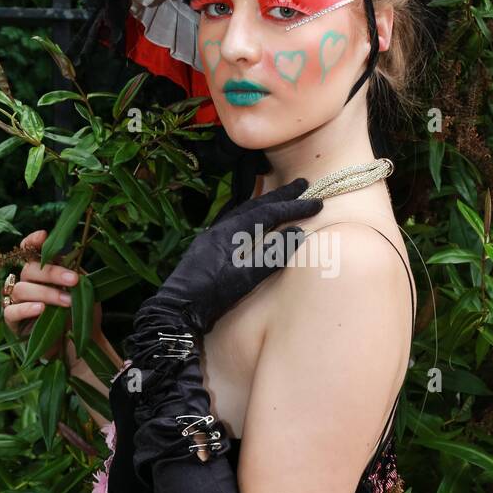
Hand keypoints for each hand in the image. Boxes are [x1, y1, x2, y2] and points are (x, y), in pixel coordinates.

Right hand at [3, 229, 101, 359]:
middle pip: (29, 269)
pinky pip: (11, 311)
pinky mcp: (14, 322)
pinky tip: (41, 309)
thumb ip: (75, 272)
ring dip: (47, 293)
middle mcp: (27, 283)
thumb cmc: (81, 314)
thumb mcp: (84, 290)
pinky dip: (26, 308)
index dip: (32, 242)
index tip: (43, 236)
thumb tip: (70, 260)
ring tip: (67, 302)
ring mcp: (18, 302)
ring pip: (22, 288)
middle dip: (52, 273)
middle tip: (73, 280)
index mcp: (43, 272)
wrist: (82, 345)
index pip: (30, 251)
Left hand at [137, 177, 323, 338]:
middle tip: (302, 184)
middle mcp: (220, 228)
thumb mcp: (245, 277)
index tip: (316, 203)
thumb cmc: (210, 295)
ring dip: (264, 203)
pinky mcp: (207, 248)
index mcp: (230, 232)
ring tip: (280, 196)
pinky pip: (232, 222)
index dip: (293, 208)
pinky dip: (248, 216)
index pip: (267, 213)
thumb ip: (271, 255)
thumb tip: (297, 232)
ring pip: (242, 212)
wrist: (176, 308)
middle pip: (255, 205)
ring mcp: (212, 237)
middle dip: (280, 195)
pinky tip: (251, 220)